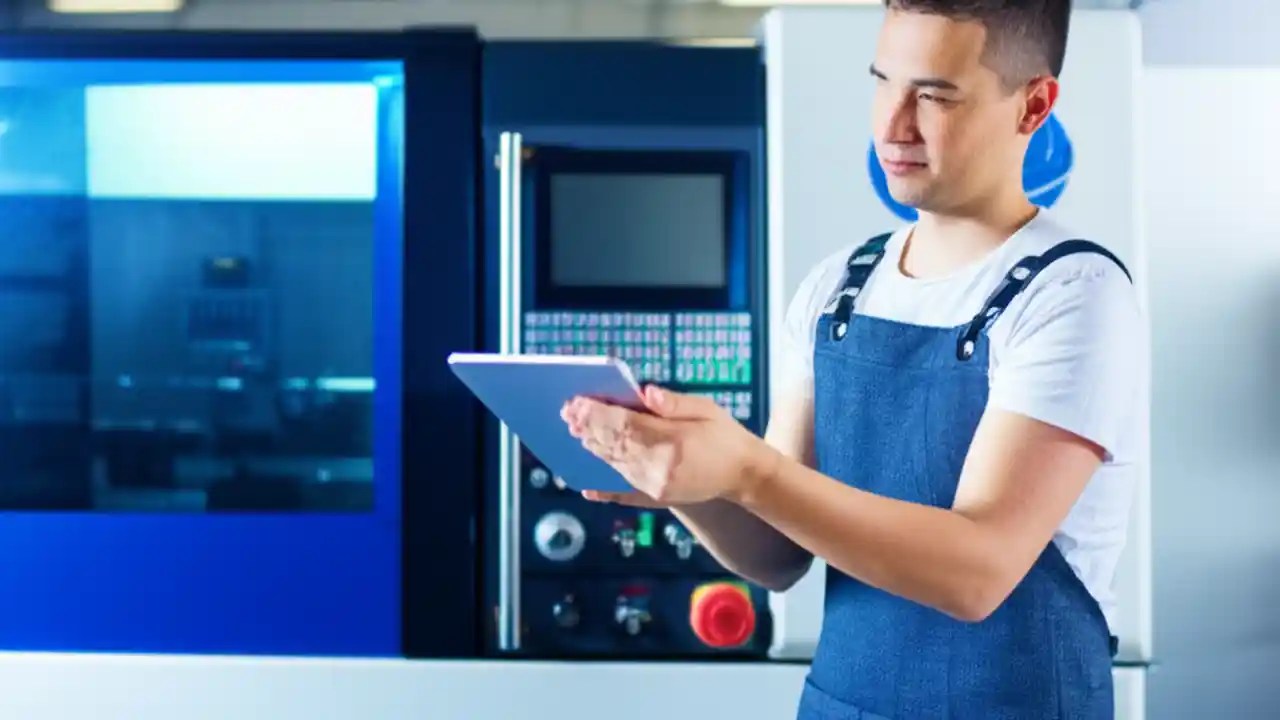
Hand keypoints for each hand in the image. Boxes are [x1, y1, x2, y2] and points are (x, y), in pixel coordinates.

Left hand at [561, 384, 778, 505]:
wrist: (743, 473)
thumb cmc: (724, 434)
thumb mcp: (706, 409)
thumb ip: (674, 403)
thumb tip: (645, 393)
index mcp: (673, 441)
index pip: (625, 424)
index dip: (598, 414)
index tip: (577, 403)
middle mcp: (660, 467)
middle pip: (615, 445)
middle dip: (589, 428)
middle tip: (568, 414)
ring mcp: (657, 485)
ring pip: (616, 465)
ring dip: (594, 448)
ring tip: (575, 432)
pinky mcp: (657, 498)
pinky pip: (625, 493)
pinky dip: (605, 491)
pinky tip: (588, 489)